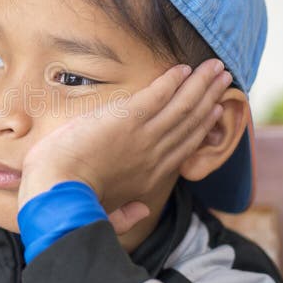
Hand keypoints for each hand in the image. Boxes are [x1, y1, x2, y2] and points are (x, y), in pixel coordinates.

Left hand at [18, 58, 232, 228]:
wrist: (58, 191)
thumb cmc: (70, 202)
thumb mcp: (103, 214)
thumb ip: (125, 216)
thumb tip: (143, 213)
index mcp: (149, 178)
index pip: (184, 146)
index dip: (203, 125)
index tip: (215, 110)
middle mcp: (154, 156)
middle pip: (191, 122)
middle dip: (210, 98)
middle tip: (224, 79)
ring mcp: (143, 136)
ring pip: (182, 106)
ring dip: (201, 83)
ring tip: (216, 66)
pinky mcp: (127, 119)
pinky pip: (158, 95)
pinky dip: (173, 81)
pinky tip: (184, 68)